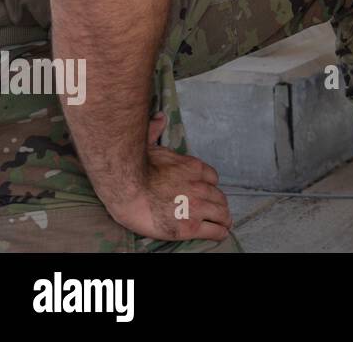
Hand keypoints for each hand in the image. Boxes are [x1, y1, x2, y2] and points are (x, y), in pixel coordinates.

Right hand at [104, 113, 231, 242]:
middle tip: (219, 211)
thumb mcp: (148, 143)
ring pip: (220, 213)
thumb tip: (159, 117)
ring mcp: (197, 207)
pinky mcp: (190, 226)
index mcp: (193, 168)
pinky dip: (219, 233)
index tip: (208, 191)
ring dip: (223, 219)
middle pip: (219, 196)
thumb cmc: (134, 167)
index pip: (212, 178)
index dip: (210, 186)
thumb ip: (155, 131)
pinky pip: (213, 230)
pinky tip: (220, 234)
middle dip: (220, 204)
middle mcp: (200, 186)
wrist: (127, 188)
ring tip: (224, 224)